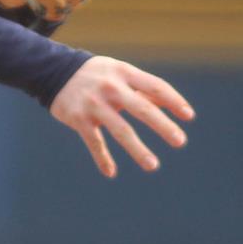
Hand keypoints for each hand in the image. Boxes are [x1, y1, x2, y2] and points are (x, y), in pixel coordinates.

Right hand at [48, 56, 194, 177]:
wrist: (54, 71)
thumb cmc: (97, 75)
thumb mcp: (120, 74)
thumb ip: (144, 89)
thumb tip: (172, 106)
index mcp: (124, 73)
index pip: (155, 86)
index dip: (174, 101)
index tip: (189, 116)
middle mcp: (111, 87)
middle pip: (141, 108)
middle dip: (162, 126)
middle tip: (180, 141)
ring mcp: (94, 104)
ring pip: (120, 129)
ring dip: (137, 149)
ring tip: (153, 165)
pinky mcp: (78, 118)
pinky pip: (94, 142)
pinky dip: (102, 158)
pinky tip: (111, 172)